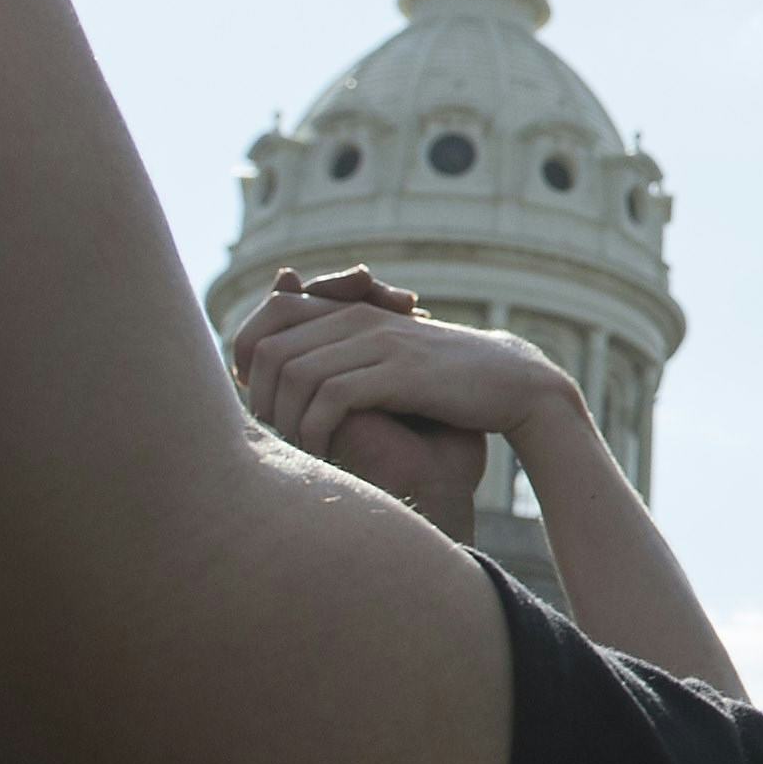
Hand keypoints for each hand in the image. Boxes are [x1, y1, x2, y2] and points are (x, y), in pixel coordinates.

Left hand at [230, 268, 582, 539]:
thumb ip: (345, 354)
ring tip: (294, 448)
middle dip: (258, 396)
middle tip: (271, 434)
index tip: (258, 398)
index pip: (270, 315)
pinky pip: (333, 397)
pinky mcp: (401, 373)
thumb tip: (291, 370)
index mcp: (353, 312)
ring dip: (284, 418)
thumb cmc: (449, 382)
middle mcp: (359, 319)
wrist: (515, 385)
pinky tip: (323, 451)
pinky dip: (316, 429)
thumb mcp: (391, 358)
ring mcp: (380, 343)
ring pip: (295, 373)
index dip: (247, 356)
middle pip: (269, 347)